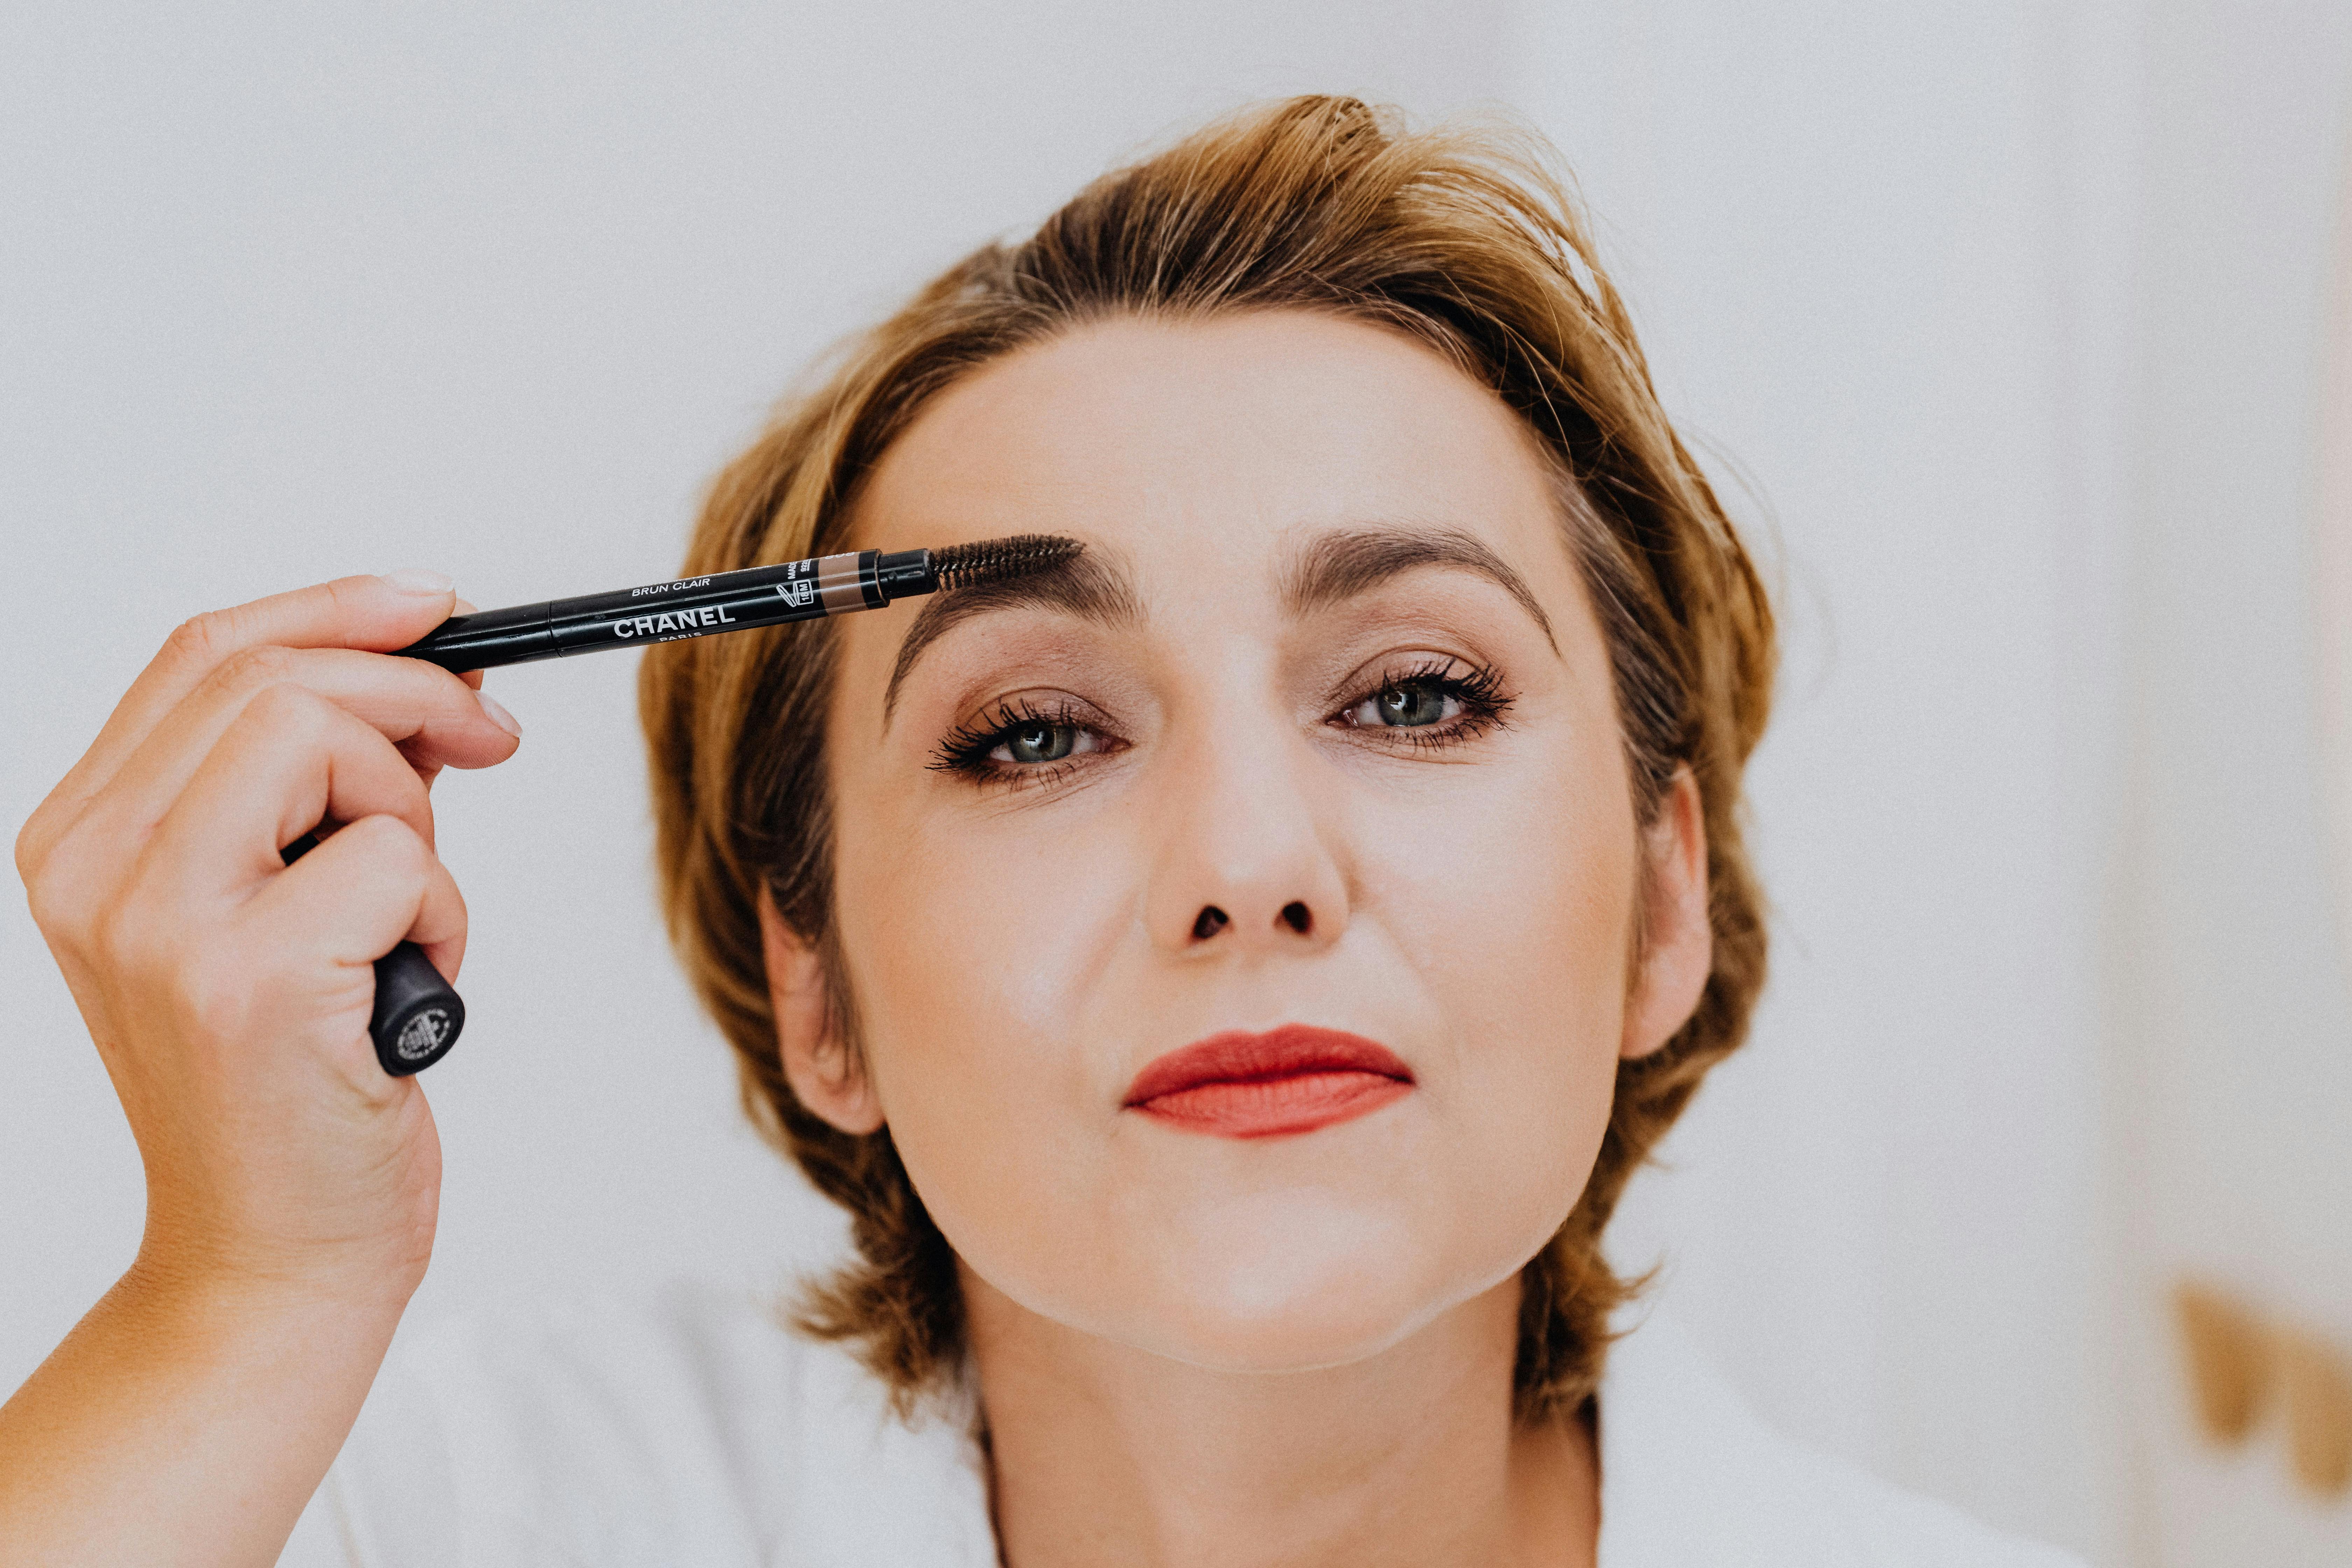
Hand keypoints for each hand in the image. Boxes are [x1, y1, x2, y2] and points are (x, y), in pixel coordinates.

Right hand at [15, 570, 520, 1297]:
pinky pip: (399, 858)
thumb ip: (317, 786)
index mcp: (86, 841)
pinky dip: (443, 915)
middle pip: (273, 678)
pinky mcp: (249, 982)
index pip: (206, 653)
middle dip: (410, 694)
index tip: (436, 610)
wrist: (270, 1254)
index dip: (338, 610)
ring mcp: (163, 926)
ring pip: (326, 740)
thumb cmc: (292, 1082)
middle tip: (482, 747)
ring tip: (405, 917)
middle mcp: (98, 872)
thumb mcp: (279, 905)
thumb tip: (426, 668)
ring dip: (414, 818)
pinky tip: (409, 990)